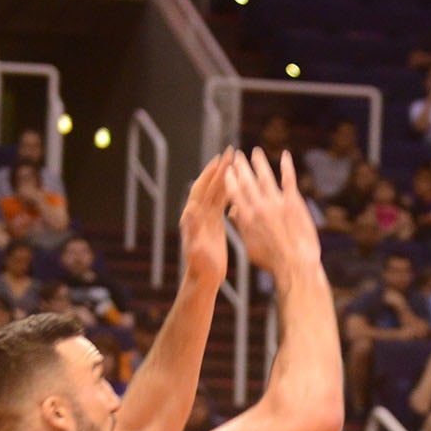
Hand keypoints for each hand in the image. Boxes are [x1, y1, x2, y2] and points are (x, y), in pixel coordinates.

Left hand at [178, 152, 230, 286]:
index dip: (212, 173)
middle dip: (219, 169)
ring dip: (225, 177)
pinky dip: (229, 191)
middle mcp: (197, 212)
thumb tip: (192, 210)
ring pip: (216, 191)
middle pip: (209, 185)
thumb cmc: (202, 267)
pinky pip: (221, 202)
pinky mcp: (213, 223)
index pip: (203, 188)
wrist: (203, 278)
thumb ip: (194, 229)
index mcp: (193, 216)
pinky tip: (239, 185)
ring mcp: (205, 217)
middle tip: (231, 152)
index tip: (222, 159)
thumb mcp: (198, 249)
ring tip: (237, 163)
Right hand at [225, 148, 319, 280]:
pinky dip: (286, 166)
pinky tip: (285, 155)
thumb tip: (233, 212)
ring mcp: (277, 203)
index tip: (227, 169)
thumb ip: (241, 227)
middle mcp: (259, 207)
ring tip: (255, 152)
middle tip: (237, 155)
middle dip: (240, 166)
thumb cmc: (272, 261)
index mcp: (246, 217)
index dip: (229, 177)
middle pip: (246, 180)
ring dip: (259, 162)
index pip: (233, 191)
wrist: (296, 266)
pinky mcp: (294, 203)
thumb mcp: (250, 247)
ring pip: (265, 176)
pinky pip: (289, 179)